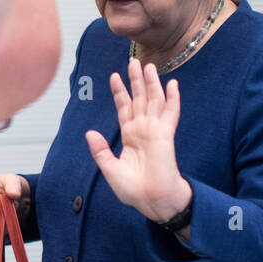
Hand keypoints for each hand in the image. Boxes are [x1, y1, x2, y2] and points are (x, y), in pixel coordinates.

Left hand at [85, 58, 191, 222]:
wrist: (151, 200)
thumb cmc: (134, 190)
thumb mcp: (110, 169)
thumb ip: (100, 151)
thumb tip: (89, 133)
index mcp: (130, 137)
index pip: (124, 108)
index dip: (119, 92)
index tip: (114, 76)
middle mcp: (143, 130)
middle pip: (139, 99)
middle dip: (135, 80)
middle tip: (133, 61)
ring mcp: (155, 131)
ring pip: (154, 100)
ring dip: (152, 83)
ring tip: (148, 65)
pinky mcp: (166, 135)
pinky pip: (171, 113)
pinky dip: (172, 98)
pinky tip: (173, 84)